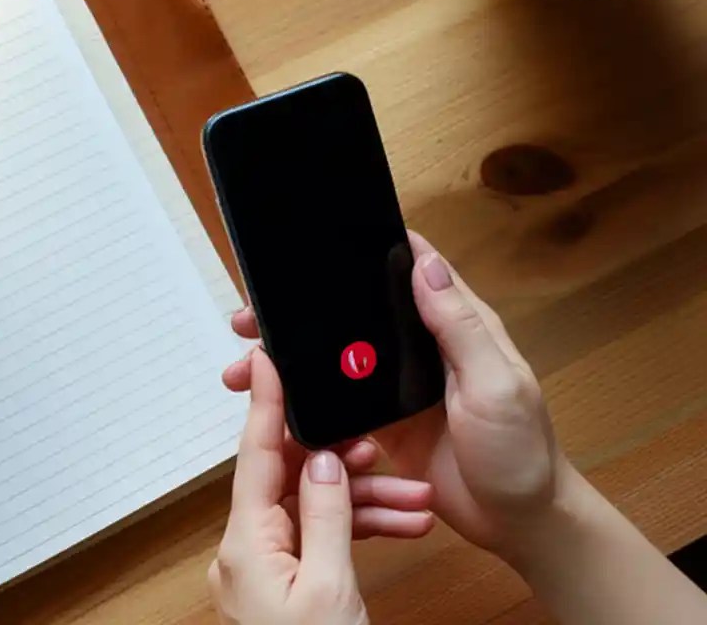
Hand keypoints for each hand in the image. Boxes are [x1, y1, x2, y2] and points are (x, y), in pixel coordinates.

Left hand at [210, 349, 433, 624]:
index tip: (270, 362)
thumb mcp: (331, 588)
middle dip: (346, 467)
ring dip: (365, 503)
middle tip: (386, 449)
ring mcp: (266, 572)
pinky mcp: (287, 589)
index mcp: (245, 547)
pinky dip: (357, 531)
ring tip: (418, 504)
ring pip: (315, 513)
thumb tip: (322, 462)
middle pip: (292, 484)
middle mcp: (246, 553)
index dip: (267, 405)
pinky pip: (320, 542)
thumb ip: (328, 516)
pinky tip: (400, 524)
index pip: (255, 457)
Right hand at [224, 232, 565, 556]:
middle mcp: (422, 349)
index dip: (367, 252)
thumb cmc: (521, 452)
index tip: (314, 244)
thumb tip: (425, 264)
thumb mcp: (495, 384)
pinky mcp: (382, 423)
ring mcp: (399, 387)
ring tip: (246, 361)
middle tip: (253, 315)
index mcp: (456, 326)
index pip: (410, 270)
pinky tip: (273, 401)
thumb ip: (458, 327)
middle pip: (357, 314)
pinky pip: (338, 402)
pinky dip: (306, 399)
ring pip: (338, 357)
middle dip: (306, 310)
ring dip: (295, 357)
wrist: (518, 522)